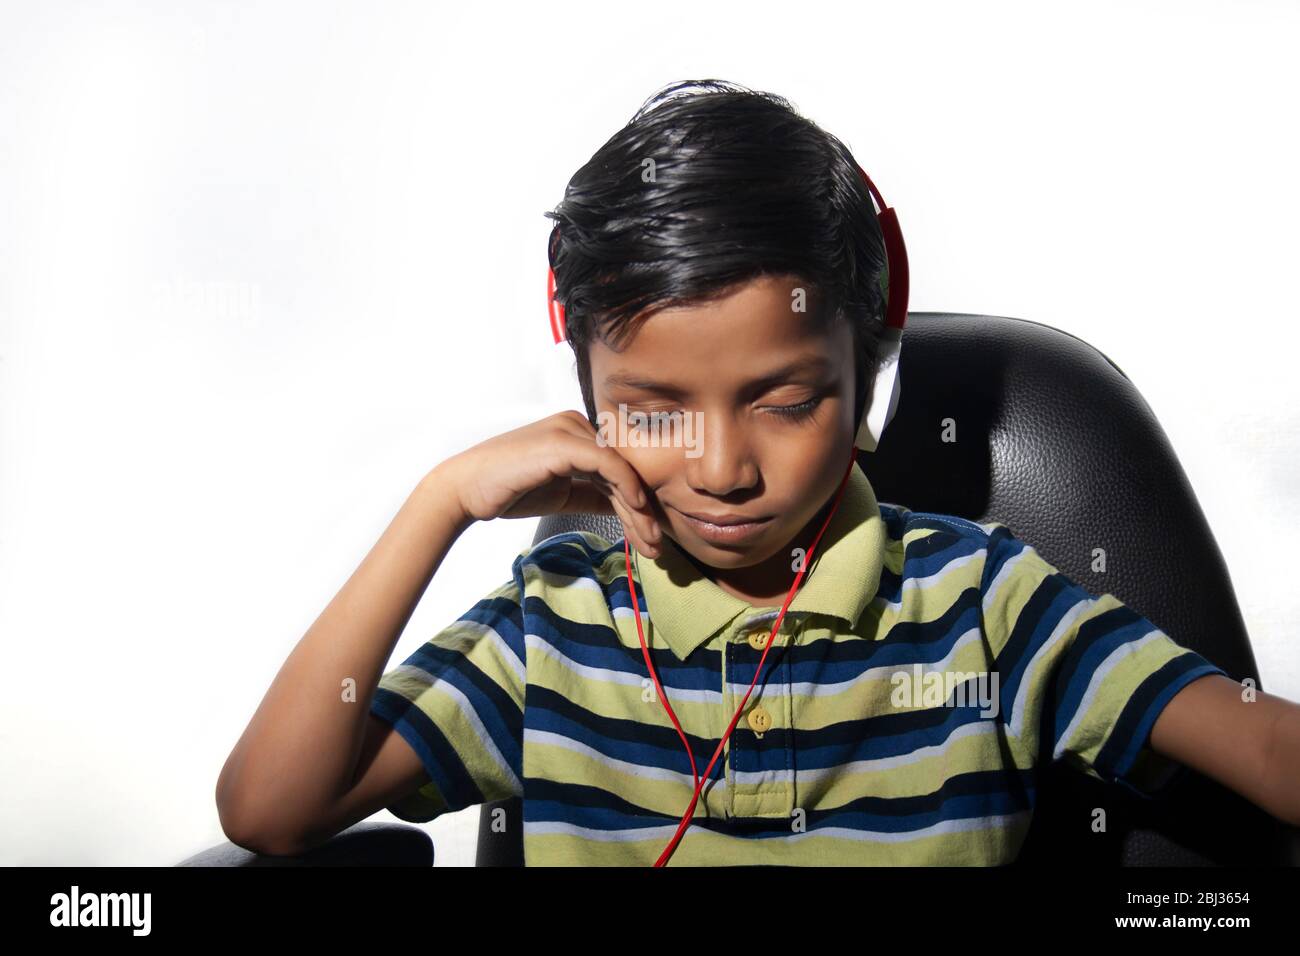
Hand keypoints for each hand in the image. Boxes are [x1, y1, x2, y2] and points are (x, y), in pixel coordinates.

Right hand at [438, 410, 662, 556]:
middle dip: (643, 513)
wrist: (467, 489)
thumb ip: (594, 495)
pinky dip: (626, 486)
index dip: (638, 506)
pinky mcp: (564, 441)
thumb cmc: (510, 489)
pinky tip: (638, 510)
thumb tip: (627, 509)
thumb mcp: (563, 493)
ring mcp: (570, 429)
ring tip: (651, 544)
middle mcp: (578, 425)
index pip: (618, 471)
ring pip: (620, 470)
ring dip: (639, 510)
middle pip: (623, 471)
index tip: (649, 539)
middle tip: (656, 547)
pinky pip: (607, 463)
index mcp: (578, 434)